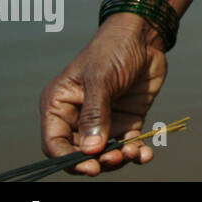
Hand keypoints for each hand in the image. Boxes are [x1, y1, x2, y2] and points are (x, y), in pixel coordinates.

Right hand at [39, 14, 166, 175]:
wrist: (145, 35)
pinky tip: (146, 154)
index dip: (69, 159)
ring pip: (105, 153)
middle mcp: (78, 117)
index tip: (90, 166)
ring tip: (133, 153)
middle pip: (81, 153)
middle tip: (116, 157)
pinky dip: (136, 152)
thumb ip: (95, 114)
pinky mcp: (126, 120)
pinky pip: (128, 144)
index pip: (55, 142)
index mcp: (59, 105)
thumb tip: (91, 150)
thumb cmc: (113, 49)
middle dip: (98, 160)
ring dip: (118, 158)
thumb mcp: (101, 79)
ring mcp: (103, 120)